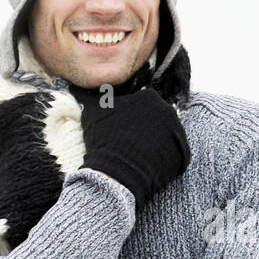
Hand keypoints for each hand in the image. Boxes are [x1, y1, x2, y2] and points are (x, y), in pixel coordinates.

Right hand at [68, 81, 190, 211]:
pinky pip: (173, 154)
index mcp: (151, 98)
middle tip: (127, 142)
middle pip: (156, 119)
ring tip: (136, 154)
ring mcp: (178, 135)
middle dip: (144, 128)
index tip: (120, 127)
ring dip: (154, 143)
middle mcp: (169, 113)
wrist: (118, 174)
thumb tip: (76, 84)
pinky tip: (147, 163)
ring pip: (165, 136)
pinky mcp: (182, 156)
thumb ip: (87, 93)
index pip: (142, 102)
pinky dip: (163, 158)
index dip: (129, 115)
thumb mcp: (92, 111)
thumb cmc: (105, 139)